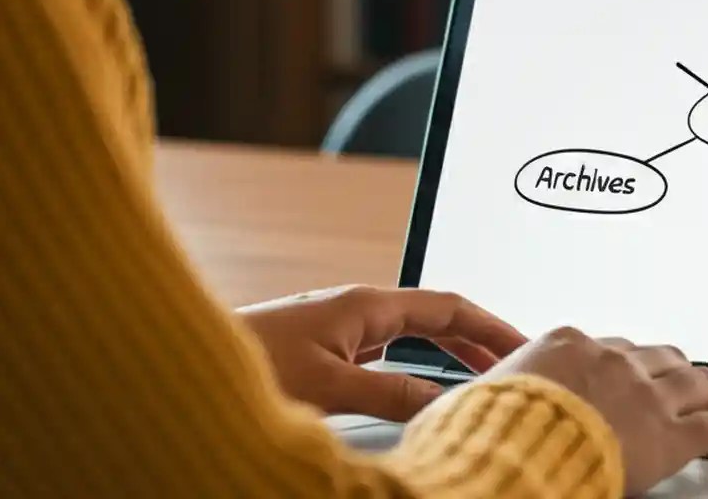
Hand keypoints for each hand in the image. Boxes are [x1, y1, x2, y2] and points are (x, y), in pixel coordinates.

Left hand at [240, 285, 525, 421]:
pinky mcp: (324, 347)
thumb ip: (391, 394)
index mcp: (366, 304)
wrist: (182, 362)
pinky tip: (422, 386)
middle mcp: (357, 309)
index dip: (491, 326)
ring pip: (412, 335)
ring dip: (449, 353)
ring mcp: (340, 327)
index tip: (524, 346)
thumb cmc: (248, 362)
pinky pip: (388, 351)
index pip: (448, 307)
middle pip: (436, 317)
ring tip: (481, 378)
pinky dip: (417, 366)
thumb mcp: (329, 386)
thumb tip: (445, 403)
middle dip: (479, 339)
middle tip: (515, 366)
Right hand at [482, 327, 707, 495]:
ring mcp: (645, 396)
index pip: (609, 347)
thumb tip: (464, 403)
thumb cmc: (488, 437)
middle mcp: (613, 362)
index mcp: (568, 346)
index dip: (621, 365)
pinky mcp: (668, 436)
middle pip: (657, 356)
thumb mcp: (476, 399)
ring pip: (693, 380)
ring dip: (702, 390)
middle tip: (674, 382)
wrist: (514, 464)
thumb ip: (492, 391)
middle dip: (667, 370)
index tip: (622, 373)